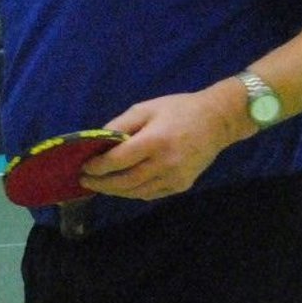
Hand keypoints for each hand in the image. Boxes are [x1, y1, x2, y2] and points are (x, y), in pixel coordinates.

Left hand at [81, 84, 242, 200]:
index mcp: (155, 141)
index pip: (119, 160)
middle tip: (85, 181)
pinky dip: (134, 192)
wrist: (218, 121)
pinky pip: (152, 194)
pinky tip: (123, 186)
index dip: (98, 166)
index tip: (84, 167)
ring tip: (100, 185)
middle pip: (126, 181)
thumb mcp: (145, 109)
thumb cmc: (178, 110)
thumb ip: (120, 126)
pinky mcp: (183, 185)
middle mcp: (166, 163)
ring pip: (138, 192)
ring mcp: (176, 177)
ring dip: (116, 191)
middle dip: (102, 184)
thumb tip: (97, 142)